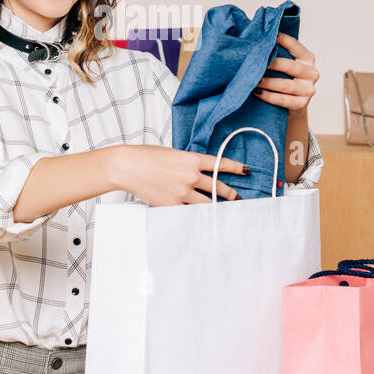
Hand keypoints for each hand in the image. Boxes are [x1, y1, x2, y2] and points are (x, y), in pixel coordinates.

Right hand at [111, 144, 249, 205]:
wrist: (128, 166)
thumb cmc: (146, 157)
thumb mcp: (172, 154)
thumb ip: (187, 163)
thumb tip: (197, 173)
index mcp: (191, 159)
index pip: (220, 164)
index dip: (235, 168)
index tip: (245, 171)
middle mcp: (191, 175)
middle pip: (218, 187)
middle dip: (230, 194)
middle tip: (236, 198)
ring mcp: (183, 191)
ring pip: (207, 203)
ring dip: (216, 207)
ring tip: (222, 211)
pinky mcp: (172, 204)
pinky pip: (189, 213)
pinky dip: (195, 215)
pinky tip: (201, 219)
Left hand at [253, 32, 318, 112]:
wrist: (292, 106)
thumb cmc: (286, 80)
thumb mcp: (286, 65)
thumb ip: (279, 53)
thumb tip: (260, 39)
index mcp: (308, 59)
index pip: (296, 47)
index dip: (285, 40)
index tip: (271, 35)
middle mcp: (311, 73)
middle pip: (290, 67)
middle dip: (272, 64)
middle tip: (256, 62)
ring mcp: (308, 90)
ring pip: (286, 85)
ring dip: (268, 82)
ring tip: (254, 80)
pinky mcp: (301, 104)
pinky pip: (283, 99)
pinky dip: (269, 96)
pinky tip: (258, 92)